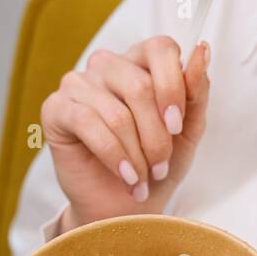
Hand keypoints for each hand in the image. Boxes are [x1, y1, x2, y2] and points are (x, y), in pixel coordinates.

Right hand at [41, 36, 209, 226]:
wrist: (125, 207)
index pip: (161, 48)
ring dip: (136, 154)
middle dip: (157, 135)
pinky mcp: (55, 107)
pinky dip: (113, 155)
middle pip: (140, 86)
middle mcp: (108, 65)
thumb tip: (201, 51)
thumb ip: (195, 92)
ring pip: (117, 112)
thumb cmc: (156, 164)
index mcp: (141, 62)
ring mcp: (78, 83)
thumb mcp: (188, 131)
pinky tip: (125, 175)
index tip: (177, 127)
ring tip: (143, 177)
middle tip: (161, 166)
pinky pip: (87, 122)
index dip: (173, 88)